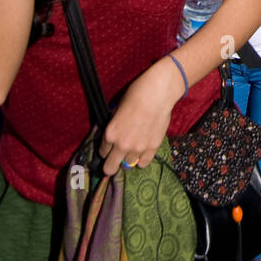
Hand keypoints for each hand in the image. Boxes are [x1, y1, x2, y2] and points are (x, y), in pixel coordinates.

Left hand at [98, 59, 182, 175]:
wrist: (157, 93)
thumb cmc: (136, 95)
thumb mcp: (118, 109)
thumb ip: (115, 125)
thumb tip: (116, 131)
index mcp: (110, 134)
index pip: (102, 152)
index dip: (106, 149)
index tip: (109, 148)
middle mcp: (122, 145)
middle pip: (110, 167)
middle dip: (110, 166)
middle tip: (113, 162)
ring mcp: (138, 148)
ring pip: (128, 164)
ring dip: (129, 157)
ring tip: (133, 148)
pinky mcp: (152, 148)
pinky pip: (143, 163)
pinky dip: (142, 159)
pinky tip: (142, 151)